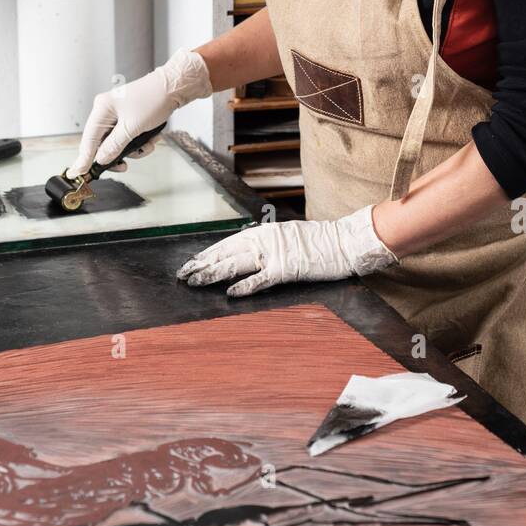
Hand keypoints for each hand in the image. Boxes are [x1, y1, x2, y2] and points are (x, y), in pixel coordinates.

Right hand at [67, 48, 211, 176]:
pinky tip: (152, 138)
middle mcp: (107, 110)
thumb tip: (101, 159)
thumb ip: (114, 146)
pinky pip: (128, 135)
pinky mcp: (129, 116)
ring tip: (148, 145)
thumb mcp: (132, 128)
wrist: (174, 87)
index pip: (88, 139)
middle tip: (123, 166)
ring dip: (133, 148)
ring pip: (118, 141)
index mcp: (102, 109)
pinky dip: (140, 141)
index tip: (80, 172)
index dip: (84, 158)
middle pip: (103, 142)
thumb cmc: (153, 100)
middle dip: (117, 154)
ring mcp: (118, 113)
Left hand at [176, 205, 397, 296]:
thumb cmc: (317, 243)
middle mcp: (264, 240)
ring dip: (213, 273)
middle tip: (182, 275)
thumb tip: (247, 252)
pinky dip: (244, 286)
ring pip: (236, 264)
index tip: (191, 262)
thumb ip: (266, 243)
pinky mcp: (286, 269)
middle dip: (202, 264)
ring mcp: (274, 254)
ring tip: (195, 282)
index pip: (227, 243)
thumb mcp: (286, 237)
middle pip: (225, 252)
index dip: (208, 253)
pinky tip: (229, 293)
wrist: (343, 243)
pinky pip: (261, 279)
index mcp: (263, 232)